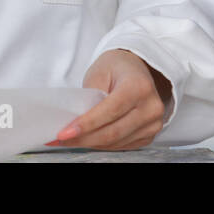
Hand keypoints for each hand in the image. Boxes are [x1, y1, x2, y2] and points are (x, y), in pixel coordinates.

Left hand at [46, 50, 170, 150]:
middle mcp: (151, 106)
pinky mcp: (149, 133)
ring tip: (70, 140)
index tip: (64, 133)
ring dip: (90, 143)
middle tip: (61, 139)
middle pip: (112, 132)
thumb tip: (75, 123)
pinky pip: (122, 145)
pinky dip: (102, 144)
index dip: (86, 125)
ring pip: (116, 143)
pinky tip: (89, 139)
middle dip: (83, 139)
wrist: (138, 68)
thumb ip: (90, 97)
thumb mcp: (99, 72)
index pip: (110, 111)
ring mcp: (153, 122)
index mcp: (139, 86)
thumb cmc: (118, 67)